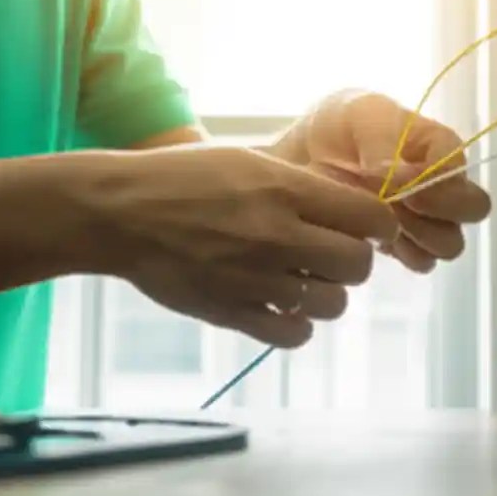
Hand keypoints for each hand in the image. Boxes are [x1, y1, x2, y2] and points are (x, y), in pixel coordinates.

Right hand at [70, 145, 398, 347]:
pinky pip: (294, 335)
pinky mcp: (231, 312)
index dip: (379, 226)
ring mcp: (254, 278)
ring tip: (304, 279)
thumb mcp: (249, 160)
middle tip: (334, 254)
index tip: (368, 228)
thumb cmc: (183, 178)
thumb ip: (302, 185)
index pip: (371, 219)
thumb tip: (356, 205)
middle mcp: (276, 235)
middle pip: (358, 265)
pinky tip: (282, 305)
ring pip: (333, 304)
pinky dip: (298, 324)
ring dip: (327, 294)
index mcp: (284, 189)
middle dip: (354, 261)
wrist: (118, 213)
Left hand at [275, 90, 491, 272]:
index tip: (401, 181)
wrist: (305, 156)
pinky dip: (402, 254)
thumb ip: (382, 140)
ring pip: (450, 242)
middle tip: (400, 205)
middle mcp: (440, 182)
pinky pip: (422, 261)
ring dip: (421, 237)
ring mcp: (425, 216)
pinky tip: (375, 238)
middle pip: (472, 209)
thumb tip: (400, 178)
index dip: (438, 179)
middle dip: (441, 211)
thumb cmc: (339, 124)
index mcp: (437, 144)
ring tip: (384, 222)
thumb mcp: (359, 113)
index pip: (459, 167)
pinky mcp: (403, 243)